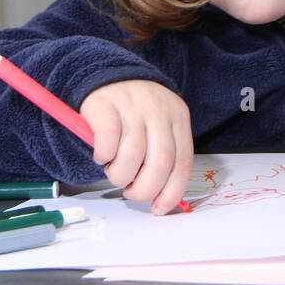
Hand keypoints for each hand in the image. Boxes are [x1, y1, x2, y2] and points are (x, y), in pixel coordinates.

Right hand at [80, 80, 192, 215]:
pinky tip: (102, 154)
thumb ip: (163, 155)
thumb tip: (164, 200)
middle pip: (160, 163)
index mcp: (178, 117)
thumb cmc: (136, 113)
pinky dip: (103, 157)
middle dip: (144, 189)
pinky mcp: (106, 104)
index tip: (159, 208)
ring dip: (120, 175)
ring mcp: (133, 104)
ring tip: (115, 169)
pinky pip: (107, 142)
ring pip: (132, 156)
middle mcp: (159, 109)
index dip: (172, 192)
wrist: (108, 75)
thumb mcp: (159, 127)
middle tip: (131, 190)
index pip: (182, 162)